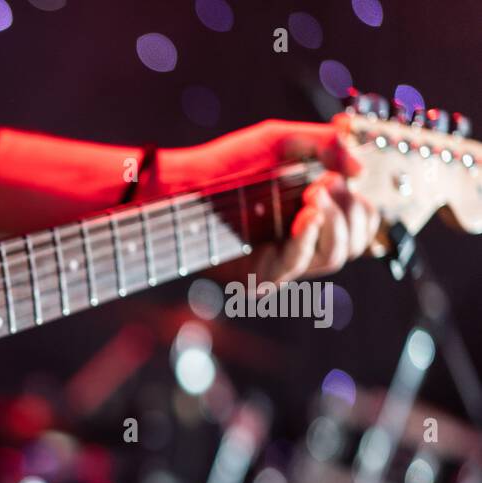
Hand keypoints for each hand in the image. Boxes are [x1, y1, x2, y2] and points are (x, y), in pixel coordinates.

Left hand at [176, 119, 380, 282]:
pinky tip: (305, 217)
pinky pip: (297, 266)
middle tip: (323, 185)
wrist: (185, 183)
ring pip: (332, 257)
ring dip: (332, 222)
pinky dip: (307, 239)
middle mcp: (301, 244)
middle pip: (353, 244)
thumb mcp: (284, 141)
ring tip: (313, 196)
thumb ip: (326, 145)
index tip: (337, 179)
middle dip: (348, 211)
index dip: (361, 205)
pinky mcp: (258, 275)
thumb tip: (361, 170)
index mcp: (314, 218)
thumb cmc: (231, 163)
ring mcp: (281, 262)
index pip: (361, 226)